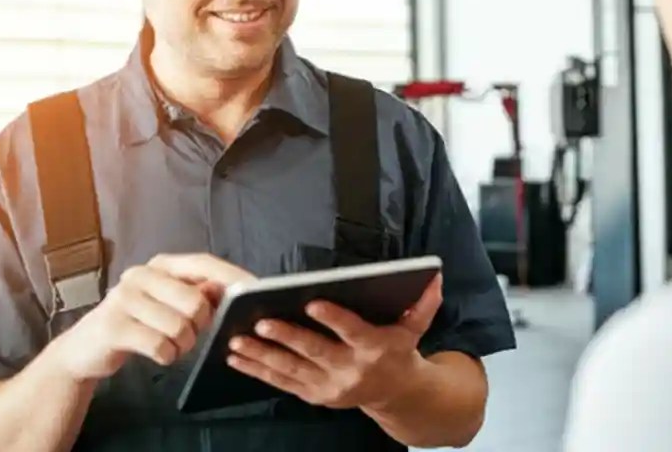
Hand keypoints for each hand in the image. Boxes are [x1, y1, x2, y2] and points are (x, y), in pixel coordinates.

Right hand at [48, 253, 253, 382]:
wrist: (86, 349)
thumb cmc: (140, 324)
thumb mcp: (169, 304)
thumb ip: (200, 293)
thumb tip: (236, 290)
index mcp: (161, 265)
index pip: (205, 263)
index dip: (232, 277)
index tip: (258, 291)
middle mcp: (142, 275)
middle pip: (196, 301)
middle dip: (201, 326)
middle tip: (189, 333)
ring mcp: (124, 298)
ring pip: (180, 327)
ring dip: (183, 345)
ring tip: (171, 344)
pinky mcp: (114, 327)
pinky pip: (160, 346)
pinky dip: (167, 357)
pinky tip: (157, 353)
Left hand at [227, 273, 443, 410]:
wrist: (397, 394)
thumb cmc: (400, 351)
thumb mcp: (415, 328)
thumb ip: (423, 303)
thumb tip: (434, 276)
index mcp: (374, 348)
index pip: (352, 331)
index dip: (333, 318)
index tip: (312, 302)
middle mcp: (350, 370)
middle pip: (315, 351)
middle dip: (287, 336)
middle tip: (262, 320)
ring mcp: (330, 386)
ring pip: (291, 369)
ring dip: (262, 355)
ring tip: (237, 340)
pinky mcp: (314, 395)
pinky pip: (281, 383)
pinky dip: (257, 370)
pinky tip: (236, 357)